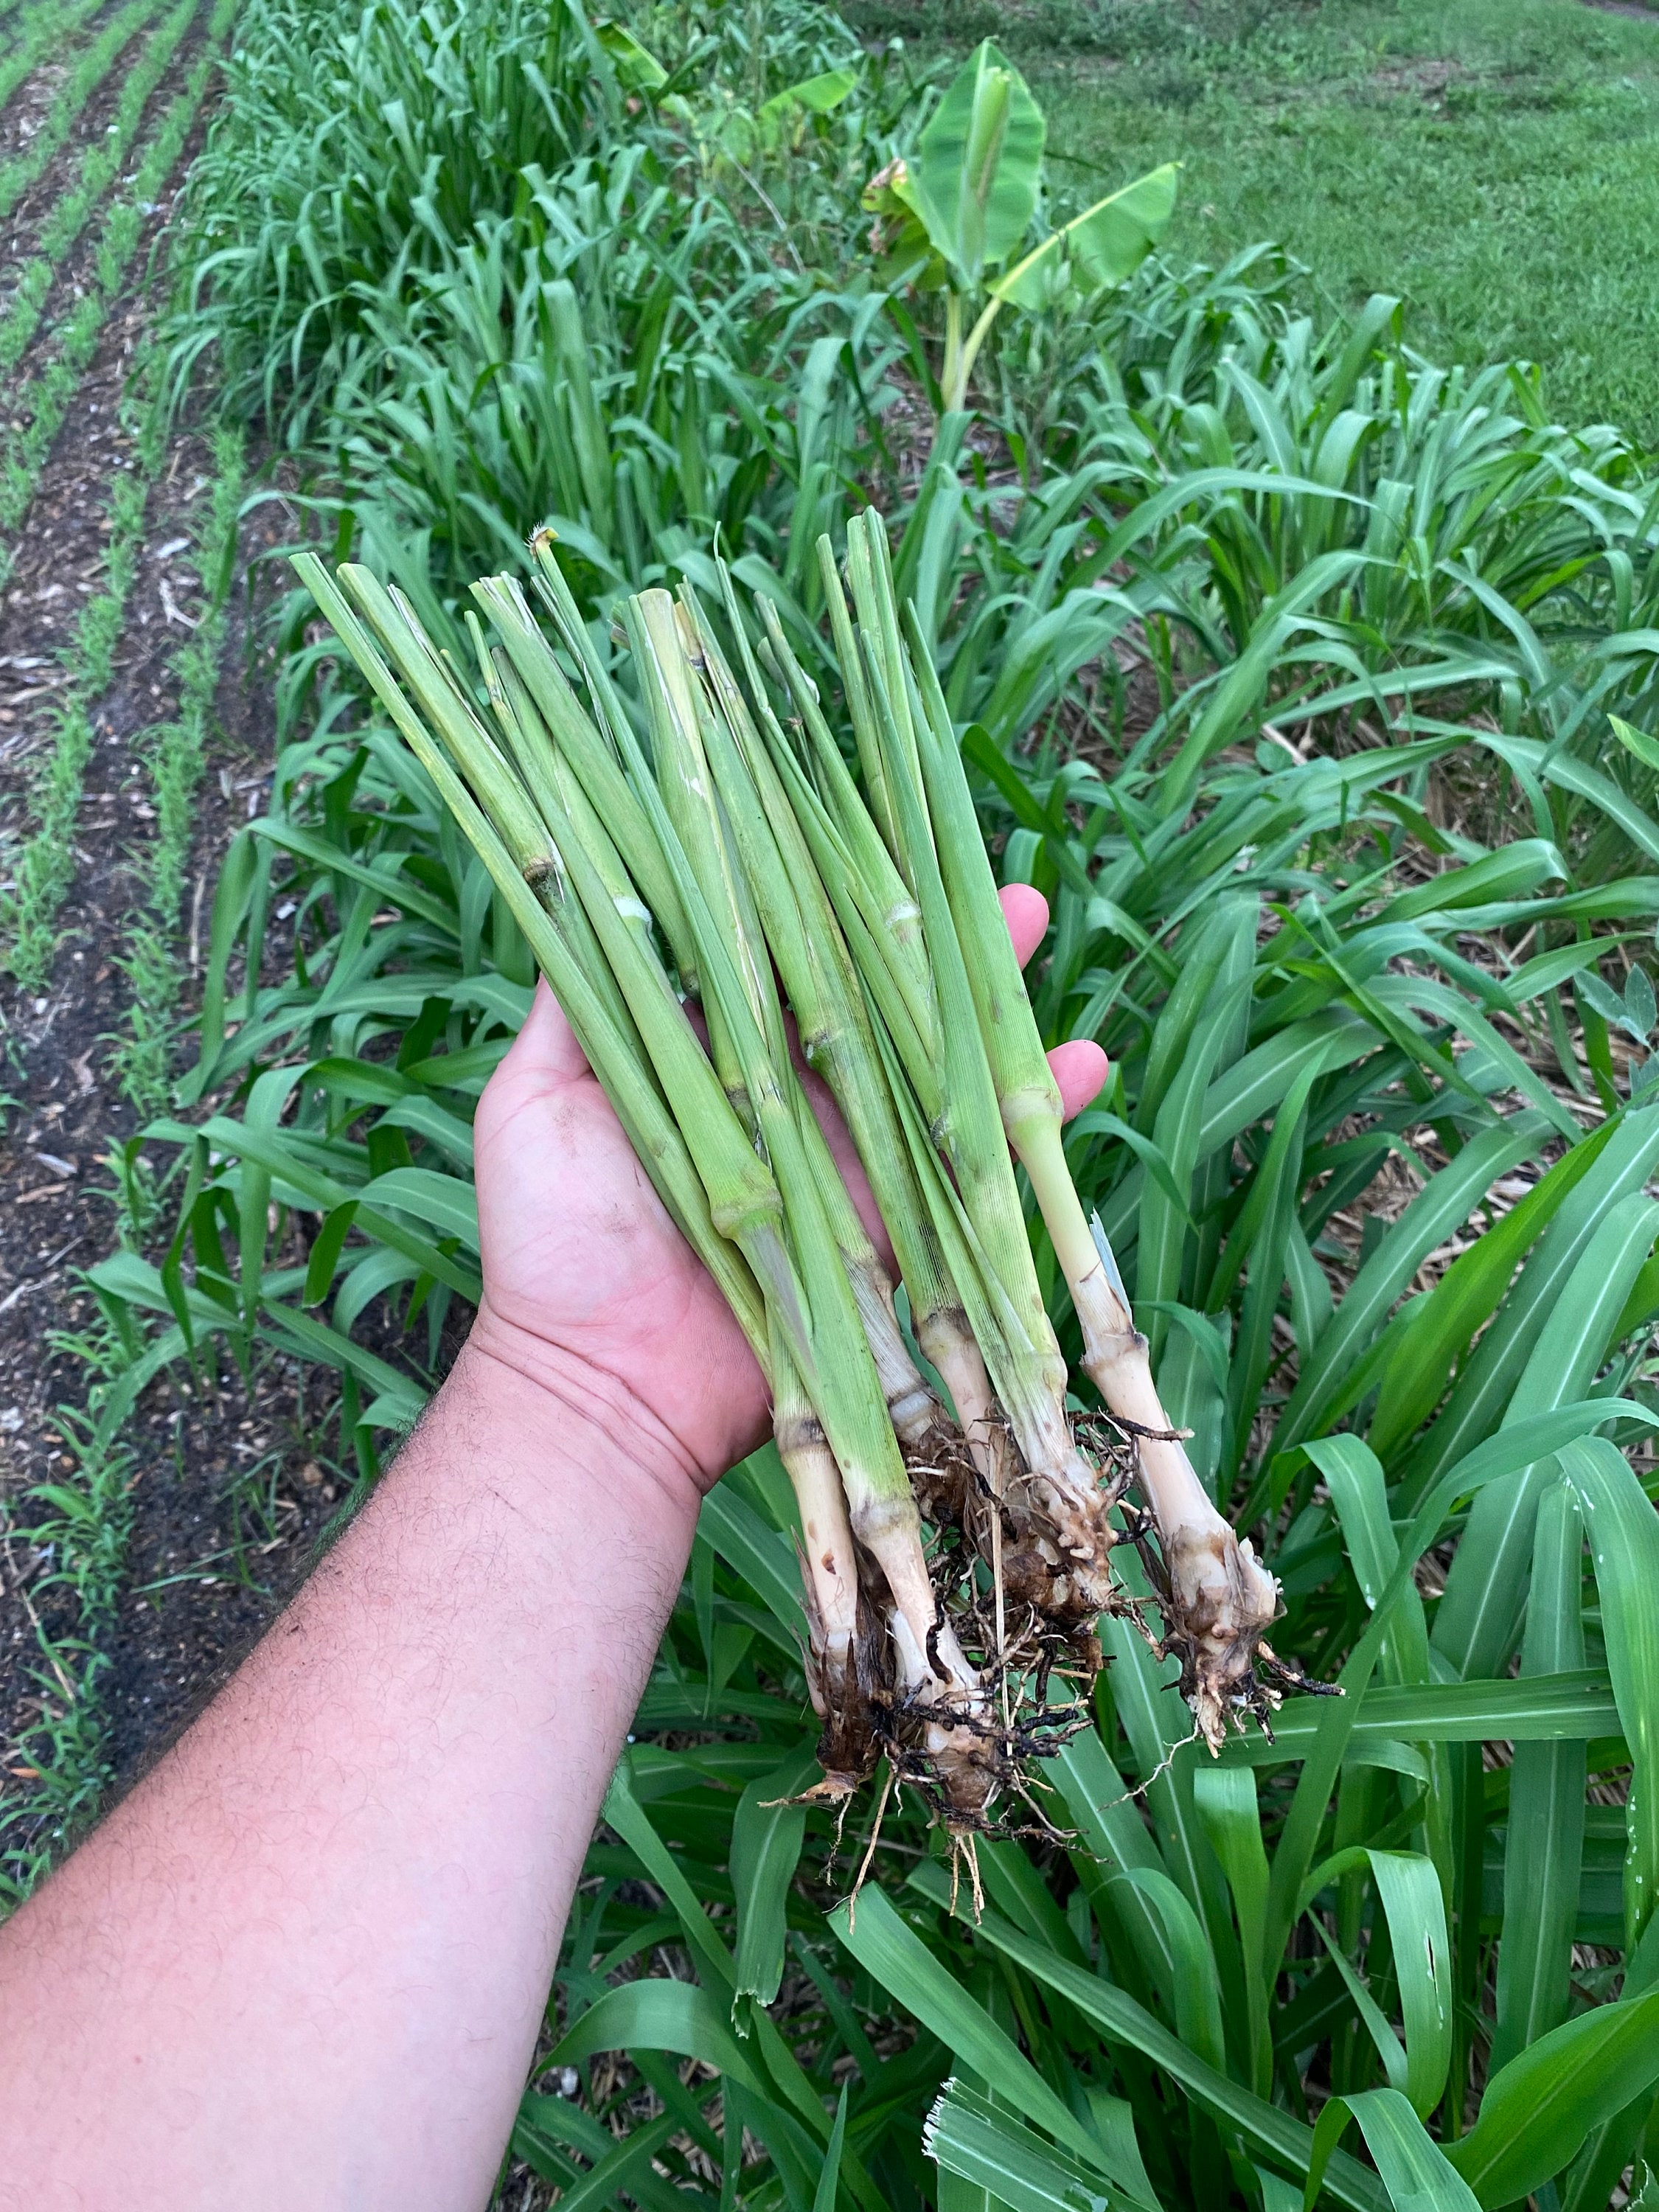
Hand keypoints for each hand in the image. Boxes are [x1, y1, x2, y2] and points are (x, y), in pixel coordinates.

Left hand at [469, 885, 1107, 1491]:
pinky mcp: (892, 1228)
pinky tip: (1084, 1062)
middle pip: (873, 989)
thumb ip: (571, 1004)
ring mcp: (848, 1159)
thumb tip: (574, 882)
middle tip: (976, 860)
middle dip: (927, 926)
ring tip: (1035, 919)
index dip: (827, 887)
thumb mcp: (536, 1100)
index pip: (781, 949)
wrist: (600, 1388)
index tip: (864, 824)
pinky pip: (971, 1165)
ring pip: (930, 1057)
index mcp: (716, 1055)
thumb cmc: (552, 1243)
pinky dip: (1031, 1121)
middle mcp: (791, 1095)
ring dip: (988, 993)